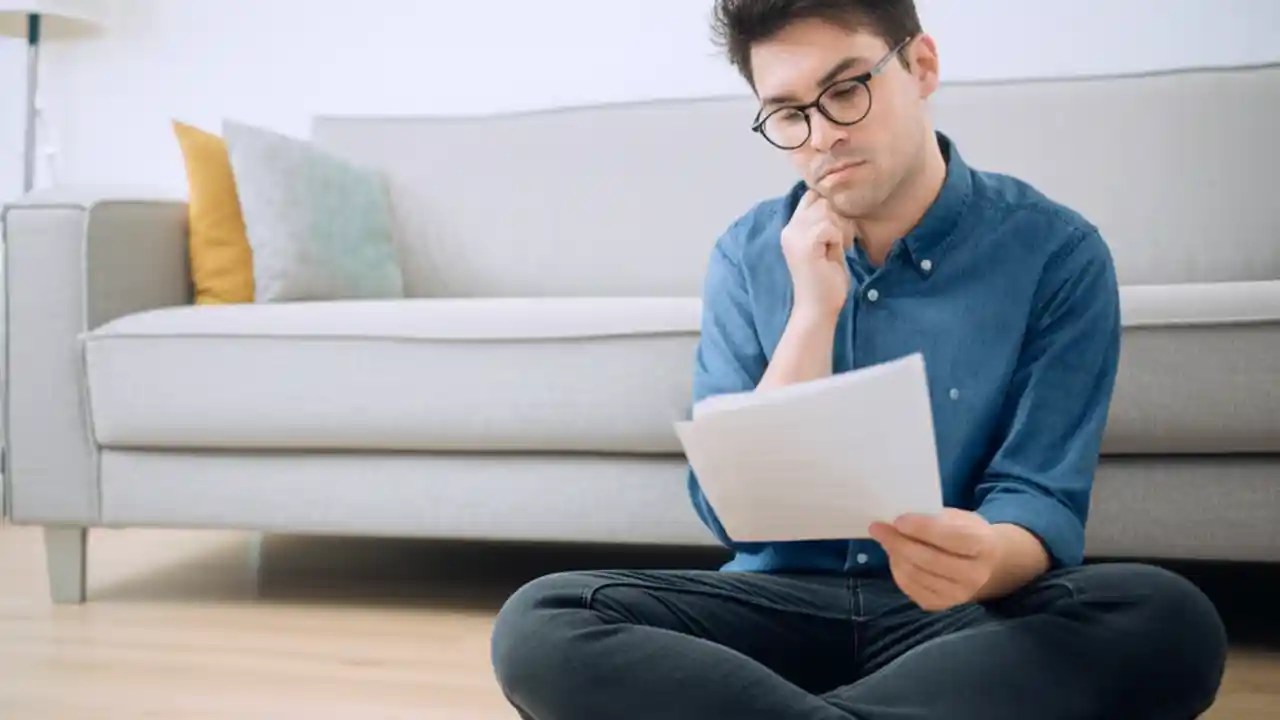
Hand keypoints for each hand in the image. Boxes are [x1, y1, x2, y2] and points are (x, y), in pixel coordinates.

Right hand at [780, 190, 854, 320]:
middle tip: (840, 243)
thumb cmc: (826, 281)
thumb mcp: (826, 245)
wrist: (818, 309)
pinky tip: (835, 254)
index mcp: (791, 229)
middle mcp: (789, 230)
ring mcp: (794, 236)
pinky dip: (838, 239)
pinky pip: (829, 227)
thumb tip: (836, 202)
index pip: (811, 197)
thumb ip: (826, 223)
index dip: (828, 208)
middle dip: (837, 219)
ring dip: (839, 229)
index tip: (836, 232)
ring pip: (827, 211)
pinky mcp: (804, 245)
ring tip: (837, 249)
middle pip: (821, 202)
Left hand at [869, 509, 1000, 611]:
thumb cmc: (967, 533)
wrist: (986, 563)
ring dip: (895, 556)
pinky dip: (898, 571)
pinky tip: (896, 558)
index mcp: (983, 546)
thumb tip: (898, 522)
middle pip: (929, 559)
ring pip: (916, 575)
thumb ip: (934, 519)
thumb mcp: (959, 518)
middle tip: (877, 528)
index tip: (898, 520)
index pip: (951, 538)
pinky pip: (911, 589)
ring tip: (886, 541)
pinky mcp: (942, 605)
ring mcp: (958, 595)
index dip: (922, 529)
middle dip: (899, 543)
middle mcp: (974, 575)